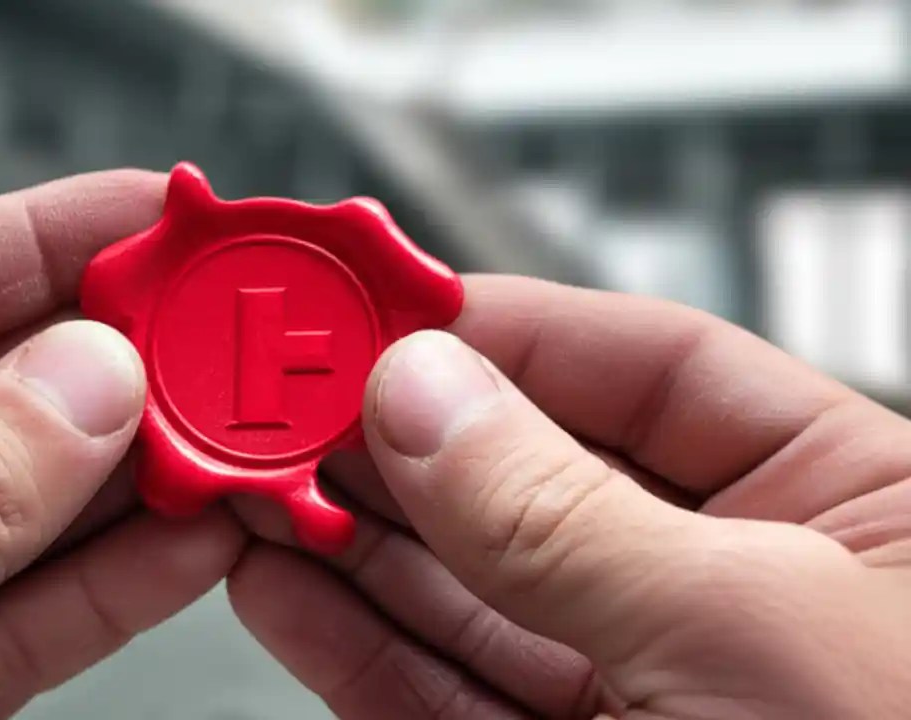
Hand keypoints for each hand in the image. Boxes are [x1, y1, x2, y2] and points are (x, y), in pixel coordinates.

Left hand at [0, 170, 244, 719]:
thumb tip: (88, 382)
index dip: (24, 241)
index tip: (147, 216)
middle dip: (102, 358)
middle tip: (217, 328)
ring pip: (16, 507)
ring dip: (136, 469)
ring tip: (232, 426)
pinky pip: (25, 616)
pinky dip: (120, 578)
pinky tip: (194, 528)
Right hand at [230, 275, 910, 718]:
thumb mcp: (742, 637)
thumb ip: (564, 513)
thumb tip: (425, 395)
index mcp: (851, 509)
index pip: (647, 367)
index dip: (504, 328)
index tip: (378, 311)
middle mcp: (737, 593)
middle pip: (534, 472)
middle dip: (400, 435)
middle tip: (282, 398)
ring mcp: (644, 692)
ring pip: (470, 586)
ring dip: (351, 533)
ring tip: (253, 482)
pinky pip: (443, 693)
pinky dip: (354, 641)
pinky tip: (284, 585)